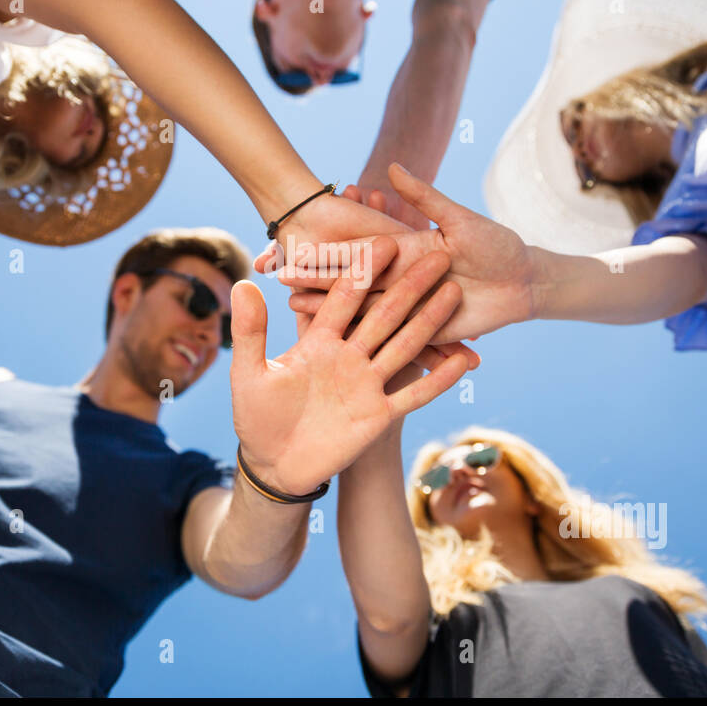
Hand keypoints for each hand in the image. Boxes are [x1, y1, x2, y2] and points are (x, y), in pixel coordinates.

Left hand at [231, 236, 471, 497]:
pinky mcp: (378, 414)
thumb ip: (250, 330)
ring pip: (405, 346)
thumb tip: (243, 283)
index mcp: (319, 340)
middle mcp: (349, 356)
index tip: (386, 240)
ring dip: (430, 321)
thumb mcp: (248, 372)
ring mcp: (367, 384)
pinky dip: (437, 379)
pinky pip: (413, 395)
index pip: (345, 297)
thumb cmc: (256, 416)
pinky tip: (463, 362)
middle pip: (385, 314)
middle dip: (410, 286)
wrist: (272, 464)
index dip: (364, 270)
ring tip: (455, 293)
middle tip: (437, 255)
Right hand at [284, 164, 546, 342]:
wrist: (524, 281)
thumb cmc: (496, 244)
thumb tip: (390, 167)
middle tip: (279, 281)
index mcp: (404, 252)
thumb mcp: (459, 219)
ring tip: (294, 310)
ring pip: (364, 311)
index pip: (358, 254)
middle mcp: (401, 281)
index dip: (327, 253)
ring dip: (332, 311)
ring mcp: (412, 309)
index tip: (294, 249)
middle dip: (316, 281)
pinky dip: (369, 339)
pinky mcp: (427, 333)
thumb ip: (425, 197)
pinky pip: (395, 338)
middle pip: (352, 283)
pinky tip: (342, 342)